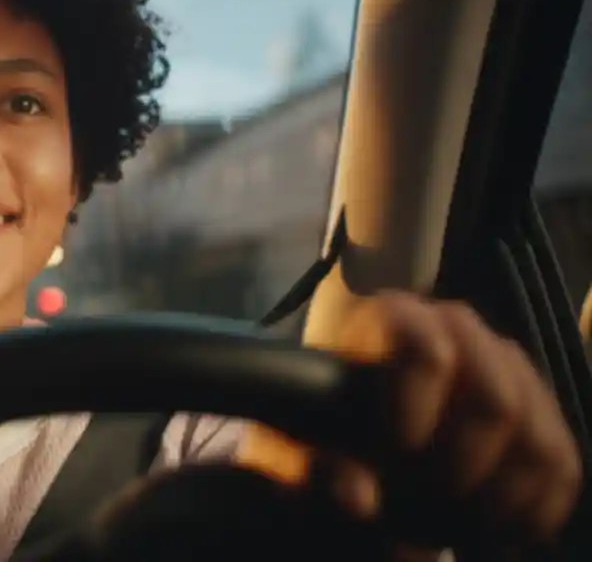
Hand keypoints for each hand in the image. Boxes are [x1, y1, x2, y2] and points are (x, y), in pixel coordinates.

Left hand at [240, 292, 582, 551]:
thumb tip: (356, 498)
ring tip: (448, 522)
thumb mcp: (290, 453)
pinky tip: (485, 530)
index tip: (395, 449)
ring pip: (537, 438)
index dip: (415, 401)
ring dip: (496, 497)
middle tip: (424, 500)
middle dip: (461, 466)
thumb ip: (310, 470)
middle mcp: (460, 331)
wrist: (349, 445)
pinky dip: (527, 512)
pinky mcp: (541, 416)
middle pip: (495, 398)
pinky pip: (561, 467)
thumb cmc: (314, 436)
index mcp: (391, 321)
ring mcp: (509, 370)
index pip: (422, 342)